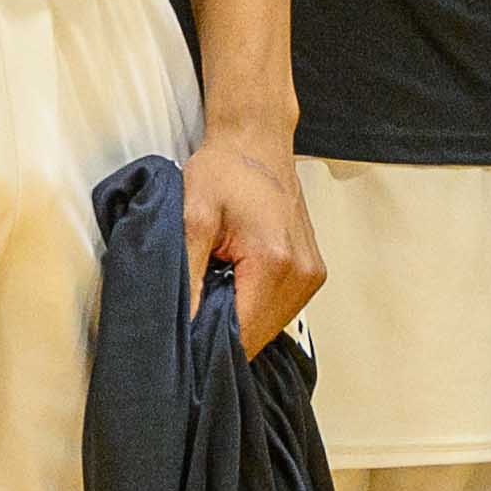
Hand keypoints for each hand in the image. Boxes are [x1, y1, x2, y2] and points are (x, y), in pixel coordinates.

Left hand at [181, 124, 322, 353]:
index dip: (206, 347)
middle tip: (187, 317)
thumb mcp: (191, 218)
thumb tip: (180, 328)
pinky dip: (251, 309)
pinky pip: (277, 311)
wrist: (257, 143)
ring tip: (207, 297)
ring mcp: (312, 276)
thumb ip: (185, 277)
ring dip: (236, 323)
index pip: (242, 335)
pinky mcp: (311, 274)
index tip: (179, 345)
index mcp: (276, 262)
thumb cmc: (224, 172)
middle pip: (257, 337)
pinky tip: (229, 289)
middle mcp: (304, 275)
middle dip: (220, 336)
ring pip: (268, 328)